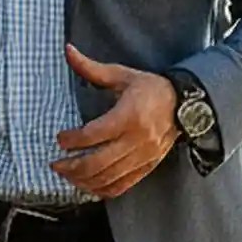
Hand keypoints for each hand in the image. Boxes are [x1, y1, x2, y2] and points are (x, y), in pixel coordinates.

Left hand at [51, 44, 179, 197]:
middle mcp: (136, 140)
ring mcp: (142, 157)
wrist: (186, 105)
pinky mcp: (146, 168)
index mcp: (128, 116)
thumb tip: (68, 51)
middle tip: (55, 165)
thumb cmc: (150, 89)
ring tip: (67, 175)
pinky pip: (120, 186)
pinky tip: (87, 185)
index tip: (60, 139)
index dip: (71, 140)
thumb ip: (92, 68)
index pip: (92, 135)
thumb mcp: (122, 75)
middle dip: (70, 167)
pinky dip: (101, 190)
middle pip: (96, 163)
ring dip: (82, 181)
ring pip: (106, 178)